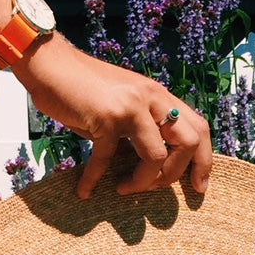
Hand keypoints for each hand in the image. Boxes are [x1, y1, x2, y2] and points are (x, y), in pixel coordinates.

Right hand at [14, 34, 213, 198]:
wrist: (49, 64)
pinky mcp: (105, 117)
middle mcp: (151, 98)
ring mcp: (131, 106)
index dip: (204, 161)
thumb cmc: (83, 89)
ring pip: (157, 156)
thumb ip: (141, 128)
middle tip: (155, 189)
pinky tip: (85, 191)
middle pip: (189, 142)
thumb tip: (152, 165)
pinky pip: (107, 160)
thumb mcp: (123, 105)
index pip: (200, 128)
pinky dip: (94, 179)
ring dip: (143, 181)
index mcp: (160, 96)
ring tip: (123, 189)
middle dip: (176, 174)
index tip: (198, 187)